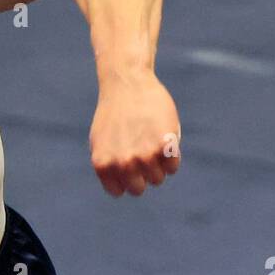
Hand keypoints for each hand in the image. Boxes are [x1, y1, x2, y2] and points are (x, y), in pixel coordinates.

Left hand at [89, 70, 180, 196]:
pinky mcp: (165, 144)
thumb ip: (109, 167)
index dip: (125, 178)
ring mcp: (144, 155)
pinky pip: (173, 166)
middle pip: (139, 189)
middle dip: (142, 175)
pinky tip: (165, 140)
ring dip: (158, 165)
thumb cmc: (114, 114)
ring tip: (152, 143)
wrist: (128, 83)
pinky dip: (172, 157)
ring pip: (158, 179)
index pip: (120, 191)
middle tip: (142, 154)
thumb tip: (121, 188)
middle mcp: (123, 163)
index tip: (127, 162)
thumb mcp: (101, 143)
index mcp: (103, 165)